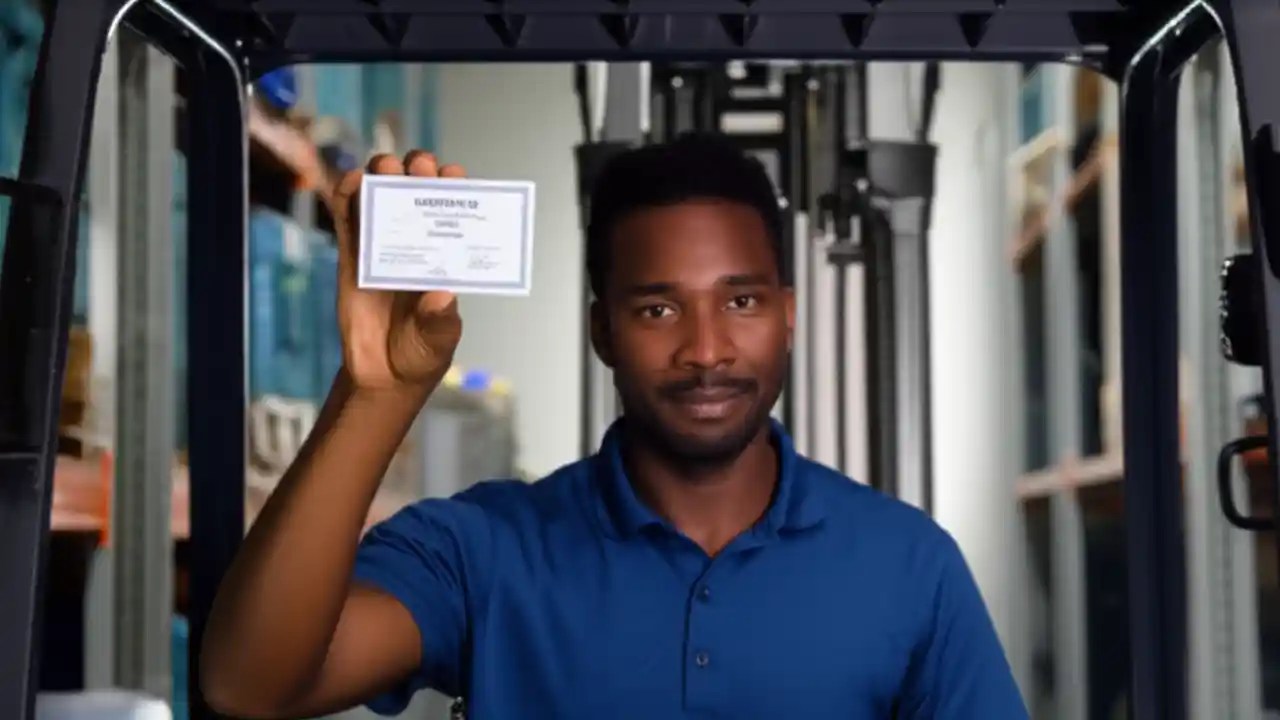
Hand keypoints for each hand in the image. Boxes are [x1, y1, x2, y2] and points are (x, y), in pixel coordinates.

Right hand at [332, 151, 464, 392]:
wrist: (382, 376)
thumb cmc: (421, 354)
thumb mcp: (438, 342)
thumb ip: (440, 321)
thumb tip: (443, 295)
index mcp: (444, 259)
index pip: (453, 214)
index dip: (454, 189)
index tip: (453, 175)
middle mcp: (417, 246)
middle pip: (418, 195)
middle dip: (419, 172)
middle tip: (420, 167)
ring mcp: (384, 247)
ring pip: (383, 198)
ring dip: (384, 174)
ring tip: (386, 168)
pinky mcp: (353, 256)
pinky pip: (348, 219)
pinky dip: (347, 195)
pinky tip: (353, 181)